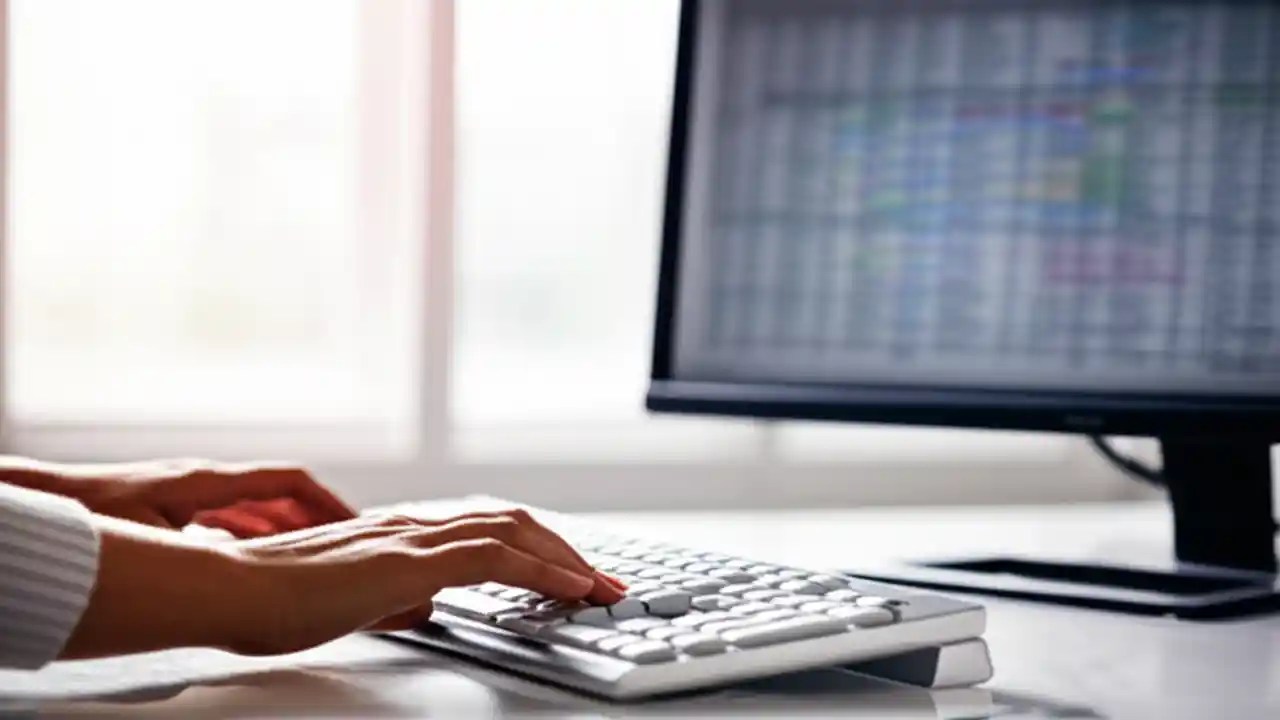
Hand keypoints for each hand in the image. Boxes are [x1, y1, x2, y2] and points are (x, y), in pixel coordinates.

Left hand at [73, 460, 355, 535]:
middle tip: (348, 540)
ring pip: (256, 506)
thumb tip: (251, 563)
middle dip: (316, 516)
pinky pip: (231, 516)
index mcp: (210, 482)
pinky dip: (256, 532)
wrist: (51, 498)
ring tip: (315, 550)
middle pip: (278, 494)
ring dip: (287, 525)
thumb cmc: (94, 516)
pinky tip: (261, 554)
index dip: (326, 500)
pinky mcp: (176, 504)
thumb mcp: (156, 536)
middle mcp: (207, 482)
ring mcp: (193, 491)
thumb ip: (206, 544)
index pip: (287, 481)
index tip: (354, 521)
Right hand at [222, 507, 626, 654]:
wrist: (231, 591)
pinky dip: (543, 571)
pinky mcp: (411, 561)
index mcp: (402, 533)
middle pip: (513, 523)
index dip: (535, 550)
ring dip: (567, 560)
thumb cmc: (274, 599)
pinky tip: (568, 590)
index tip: (570, 578)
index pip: (486, 530)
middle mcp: (415, 525)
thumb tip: (425, 605)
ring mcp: (414, 537)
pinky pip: (495, 557)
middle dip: (566, 552)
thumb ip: (392, 597)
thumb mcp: (350, 601)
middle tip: (604, 583)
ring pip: (514, 533)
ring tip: (601, 589)